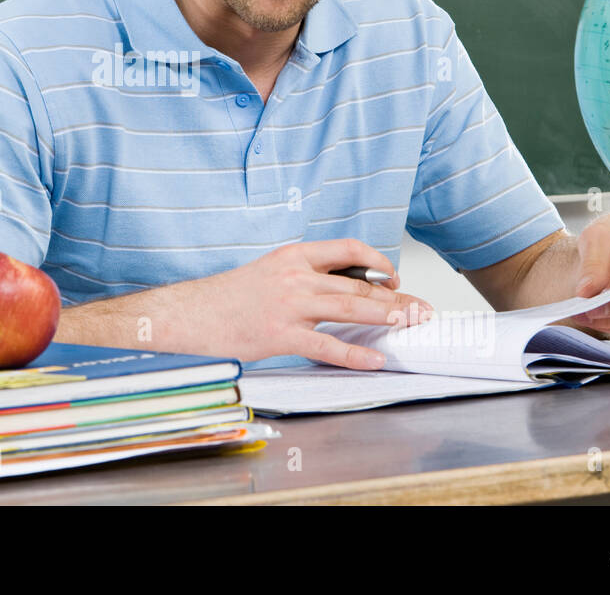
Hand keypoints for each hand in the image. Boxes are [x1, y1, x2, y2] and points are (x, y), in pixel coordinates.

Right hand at [183, 239, 432, 368]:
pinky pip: (327, 345)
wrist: (189, 313)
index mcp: (293, 255)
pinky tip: (376, 359)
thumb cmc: (226, 297)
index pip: (348, 249)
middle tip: (420, 309)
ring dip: (387, 316)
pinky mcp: (281, 335)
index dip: (378, 261)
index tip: (394, 277)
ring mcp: (289, 305)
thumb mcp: (269, 271)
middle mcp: (296, 276)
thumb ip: (303, 275)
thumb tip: (341, 286)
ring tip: (411, 325)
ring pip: (351, 308)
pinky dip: (356, 354)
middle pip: (359, 283)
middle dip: (396, 297)